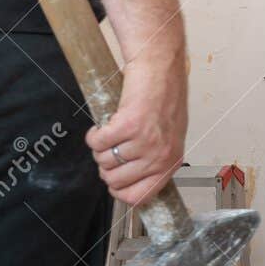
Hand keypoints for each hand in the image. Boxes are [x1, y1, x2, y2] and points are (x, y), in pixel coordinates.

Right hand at [86, 54, 187, 206]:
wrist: (161, 68)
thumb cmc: (165, 98)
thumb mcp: (169, 137)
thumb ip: (155, 161)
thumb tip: (132, 182)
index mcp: (170, 162)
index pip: (140, 197)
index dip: (120, 192)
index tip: (115, 182)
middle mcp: (159, 155)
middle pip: (114, 181)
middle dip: (106, 166)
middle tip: (112, 149)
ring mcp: (144, 141)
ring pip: (103, 161)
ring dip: (100, 147)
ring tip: (112, 132)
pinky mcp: (127, 125)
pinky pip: (97, 143)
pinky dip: (94, 134)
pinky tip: (104, 124)